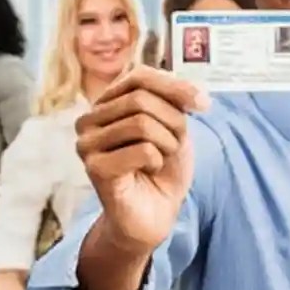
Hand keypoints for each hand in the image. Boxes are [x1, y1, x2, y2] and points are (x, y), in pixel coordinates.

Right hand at [75, 65, 208, 257]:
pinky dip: (156, 162)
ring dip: (166, 143)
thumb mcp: (174, 126)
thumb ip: (174, 101)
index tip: (203, 105)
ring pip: (140, 123)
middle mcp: (89, 119)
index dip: (175, 86)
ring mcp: (87, 143)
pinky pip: (141, 150)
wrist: (155, 214)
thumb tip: (193, 91)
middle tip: (174, 145)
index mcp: (106, 103)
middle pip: (140, 98)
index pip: (139, 75)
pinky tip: (148, 172)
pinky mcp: (94, 167)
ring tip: (160, 160)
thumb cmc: (162, 169)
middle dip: (172, 122)